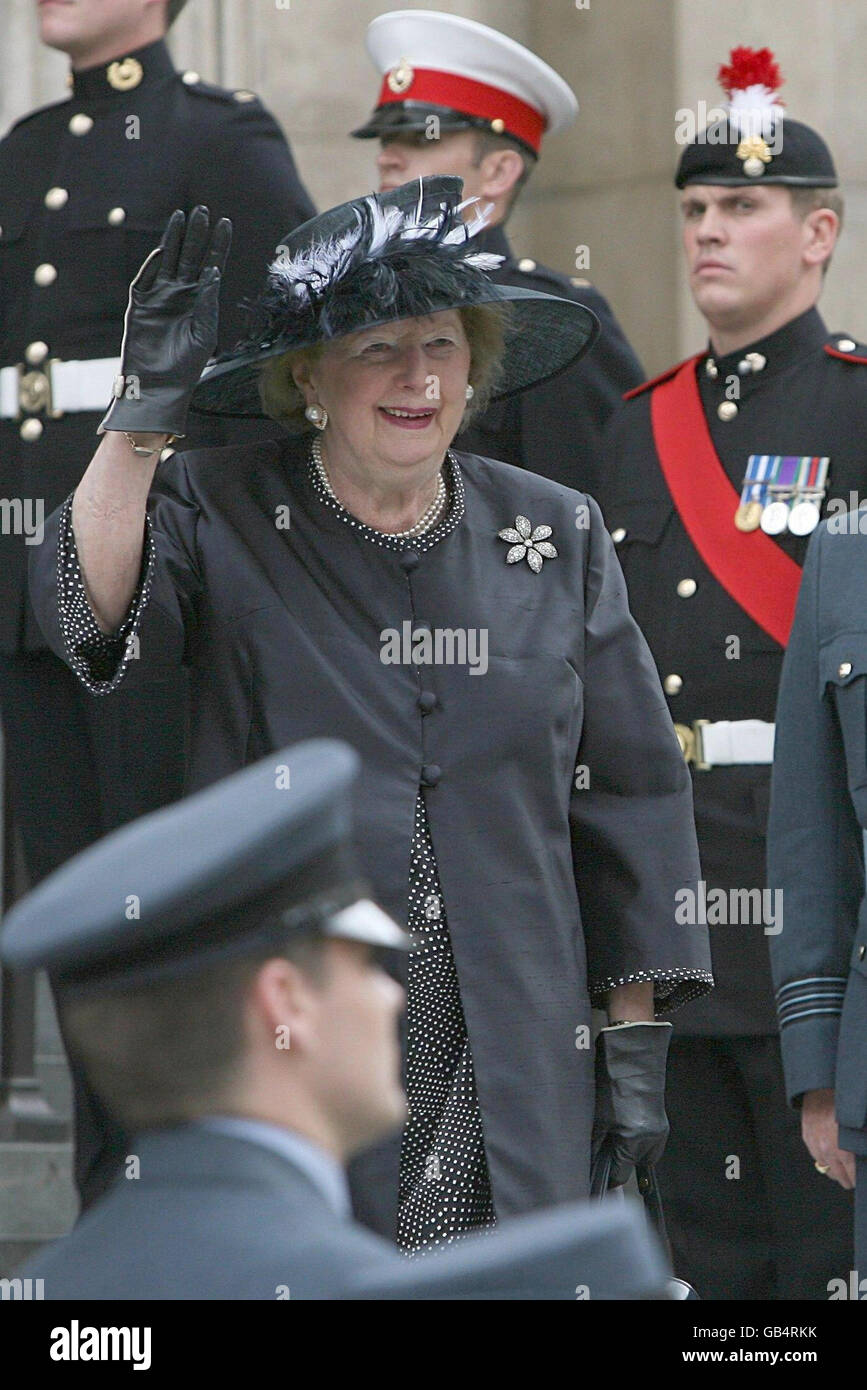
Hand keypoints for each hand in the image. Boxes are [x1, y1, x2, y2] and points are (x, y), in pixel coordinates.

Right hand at [101, 206, 231, 437]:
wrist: (159, 385)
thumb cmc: (186, 366)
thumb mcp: (204, 334)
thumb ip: (208, 303)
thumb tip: (213, 271)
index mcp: (201, 300)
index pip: (211, 265)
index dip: (218, 245)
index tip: (225, 223)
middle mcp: (181, 294)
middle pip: (190, 256)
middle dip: (197, 234)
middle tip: (204, 210)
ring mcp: (160, 296)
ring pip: (169, 260)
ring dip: (175, 239)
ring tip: (183, 216)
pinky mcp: (140, 303)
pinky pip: (147, 278)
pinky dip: (155, 263)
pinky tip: (165, 249)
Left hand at [592, 1021, 671, 1186]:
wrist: (633, 1057)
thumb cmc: (612, 1083)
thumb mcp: (598, 1116)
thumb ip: (594, 1144)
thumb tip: (588, 1162)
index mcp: (635, 1140)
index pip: (620, 1174)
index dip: (606, 1175)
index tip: (595, 1173)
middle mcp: (652, 1139)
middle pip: (633, 1166)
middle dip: (618, 1163)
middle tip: (602, 1150)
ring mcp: (659, 1130)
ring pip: (642, 1154)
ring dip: (628, 1151)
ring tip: (613, 1134)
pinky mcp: (661, 1121)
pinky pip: (649, 1141)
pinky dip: (636, 1140)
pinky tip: (624, 1126)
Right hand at [801, 1088, 855, 1189]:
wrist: (823, 1087)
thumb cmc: (845, 1105)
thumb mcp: (861, 1128)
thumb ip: (863, 1144)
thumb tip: (864, 1153)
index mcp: (843, 1151)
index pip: (852, 1177)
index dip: (858, 1180)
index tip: (861, 1180)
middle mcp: (827, 1151)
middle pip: (837, 1176)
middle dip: (847, 1178)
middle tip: (853, 1177)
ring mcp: (815, 1144)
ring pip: (825, 1168)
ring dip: (834, 1169)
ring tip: (841, 1167)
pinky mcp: (807, 1137)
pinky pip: (815, 1156)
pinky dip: (823, 1157)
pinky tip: (830, 1153)